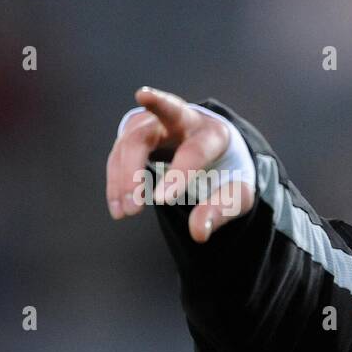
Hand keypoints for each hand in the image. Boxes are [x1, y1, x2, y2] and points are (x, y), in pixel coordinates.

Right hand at [105, 86, 253, 242]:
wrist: (217, 149)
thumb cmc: (228, 173)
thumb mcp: (236, 193)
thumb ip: (221, 210)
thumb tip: (199, 231)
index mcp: (214, 133)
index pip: (195, 151)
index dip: (178, 175)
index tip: (161, 201)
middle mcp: (184, 120)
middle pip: (157, 124)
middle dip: (142, 147)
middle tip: (135, 195)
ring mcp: (157, 122)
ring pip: (131, 141)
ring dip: (123, 178)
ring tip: (127, 213)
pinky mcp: (136, 131)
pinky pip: (120, 153)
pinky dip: (116, 181)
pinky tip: (118, 207)